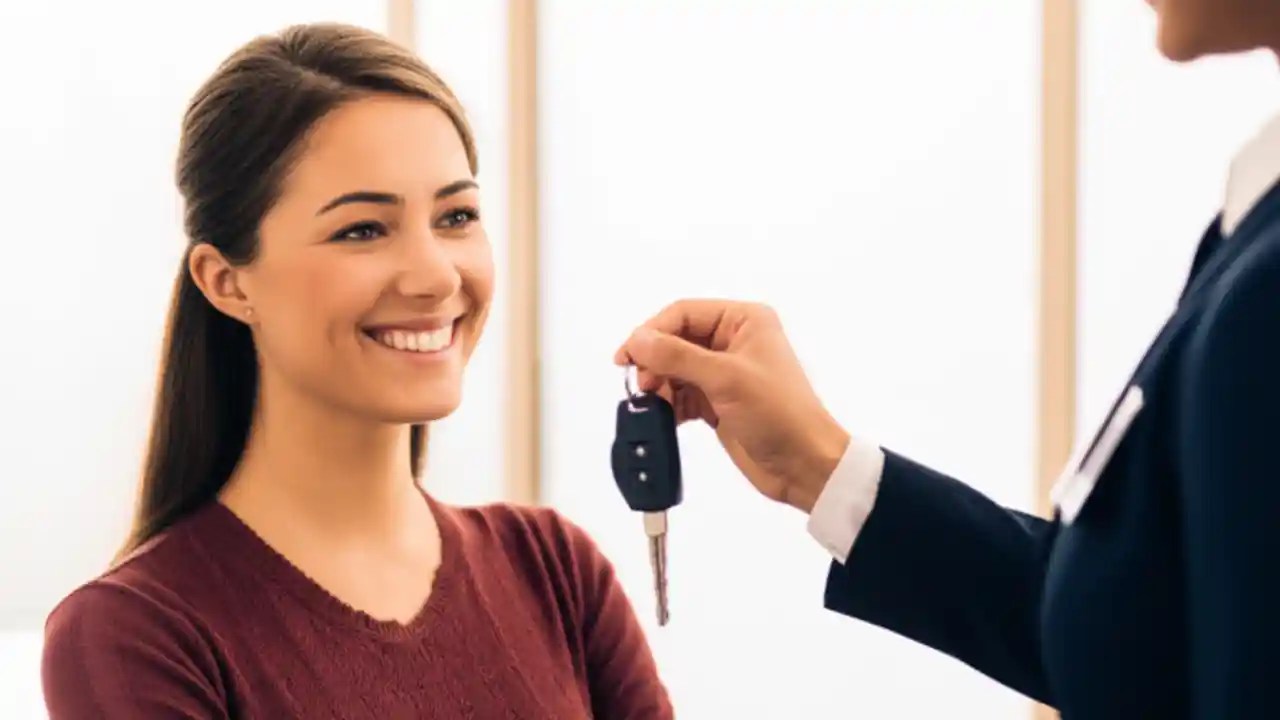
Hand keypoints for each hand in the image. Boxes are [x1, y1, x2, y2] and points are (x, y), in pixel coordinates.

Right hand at [614, 299, 850, 512]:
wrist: (803, 465)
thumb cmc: (783, 416)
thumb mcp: (726, 379)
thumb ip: (678, 356)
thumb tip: (639, 340)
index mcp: (744, 321)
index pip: (683, 313)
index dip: (652, 332)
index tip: (629, 356)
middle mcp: (733, 341)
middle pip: (674, 341)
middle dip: (653, 362)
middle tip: (640, 384)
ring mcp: (723, 373)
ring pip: (673, 369)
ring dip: (658, 385)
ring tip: (652, 403)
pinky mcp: (717, 401)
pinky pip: (680, 395)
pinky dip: (667, 405)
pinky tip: (663, 416)